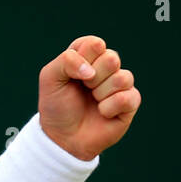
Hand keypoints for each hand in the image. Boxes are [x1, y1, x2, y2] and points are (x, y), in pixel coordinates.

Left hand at [38, 35, 140, 160]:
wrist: (63, 137)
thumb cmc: (57, 106)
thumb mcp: (50, 77)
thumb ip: (66, 61)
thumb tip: (91, 71)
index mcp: (89, 55)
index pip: (95, 44)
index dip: (82, 60)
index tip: (72, 75)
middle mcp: (107, 66)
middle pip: (112, 58)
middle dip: (93, 78)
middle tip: (84, 89)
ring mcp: (120, 84)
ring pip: (123, 77)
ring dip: (101, 94)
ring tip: (93, 102)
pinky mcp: (130, 102)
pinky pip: (127, 97)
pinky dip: (109, 107)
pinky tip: (103, 113)